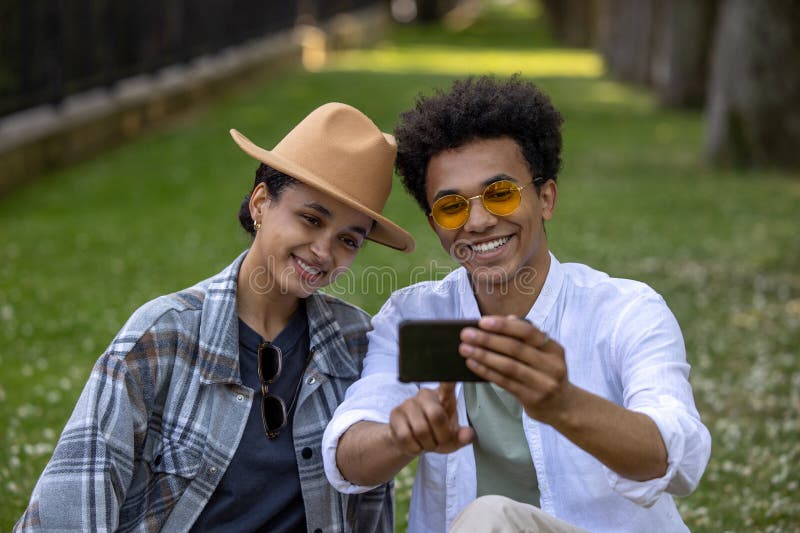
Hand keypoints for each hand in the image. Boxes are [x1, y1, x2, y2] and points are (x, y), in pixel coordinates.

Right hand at [388, 382, 474, 456]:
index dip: (449, 380)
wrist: (411, 442)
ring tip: (427, 443)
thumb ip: (463, 437)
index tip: (452, 374)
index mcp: (444, 397)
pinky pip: (405, 436)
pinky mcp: (395, 414)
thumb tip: (468, 434)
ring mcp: (408, 403)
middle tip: (439, 443)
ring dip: (426, 444)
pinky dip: (413, 447)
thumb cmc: (436, 435)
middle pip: (436, 415)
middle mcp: (425, 395)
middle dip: (440, 437)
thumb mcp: (453, 439)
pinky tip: (414, 444)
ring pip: (420, 429)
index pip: (448, 385)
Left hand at [459, 315, 573, 423]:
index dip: (504, 326)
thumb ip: (527, 337)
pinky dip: (486, 371)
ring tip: (465, 349)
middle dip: (487, 339)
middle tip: (466, 334)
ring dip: (483, 355)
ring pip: (508, 366)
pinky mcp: (532, 398)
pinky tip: (472, 364)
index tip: (482, 321)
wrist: (563, 406)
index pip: (528, 332)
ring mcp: (543, 383)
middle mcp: (552, 365)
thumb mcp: (544, 354)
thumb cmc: (546, 373)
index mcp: (554, 349)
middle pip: (515, 349)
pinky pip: (504, 382)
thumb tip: (508, 319)